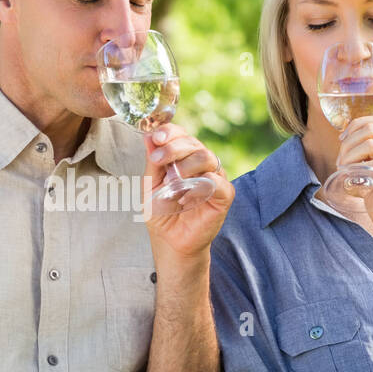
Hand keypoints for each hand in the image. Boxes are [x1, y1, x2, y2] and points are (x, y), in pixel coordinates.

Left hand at [142, 123, 233, 259]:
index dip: (169, 132)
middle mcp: (200, 162)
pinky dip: (201, 185)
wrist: (171, 239)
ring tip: (170, 183)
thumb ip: (152, 162)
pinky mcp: (224, 194)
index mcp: (182, 156)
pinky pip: (217, 181)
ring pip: (206, 157)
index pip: (180, 134)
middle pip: (193, 143)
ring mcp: (214, 176)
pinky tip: (186, 196)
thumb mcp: (149, 185)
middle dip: (173, 148)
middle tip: (157, 160)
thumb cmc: (161, 211)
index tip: (156, 137)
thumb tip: (148, 136)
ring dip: (186, 166)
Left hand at [335, 114, 372, 256]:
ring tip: (343, 169)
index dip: (355, 125)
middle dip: (349, 140)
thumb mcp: (372, 181)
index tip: (341, 141)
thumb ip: (364, 166)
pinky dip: (359, 168)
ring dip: (351, 153)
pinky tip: (352, 177)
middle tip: (340, 161)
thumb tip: (344, 154)